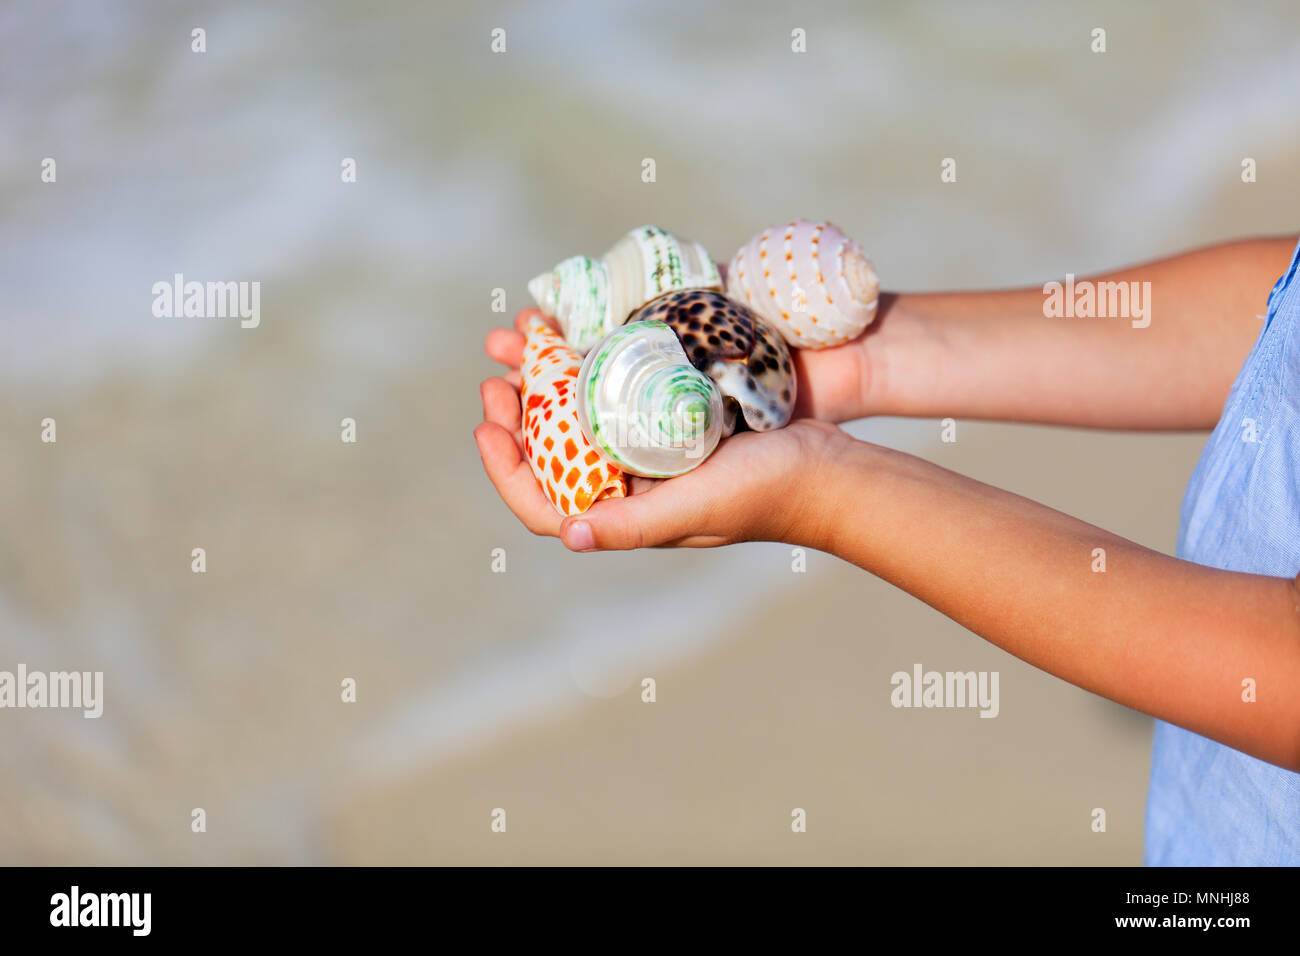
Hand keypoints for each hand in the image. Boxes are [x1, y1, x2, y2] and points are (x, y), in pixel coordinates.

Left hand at [475, 309, 848, 549]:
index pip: (544, 502)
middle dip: (517, 413)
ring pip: (577, 414)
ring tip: (521, 340)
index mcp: (625, 513)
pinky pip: (615, 387)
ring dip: (544, 380)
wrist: (830, 466)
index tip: (490, 422)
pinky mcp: (673, 415)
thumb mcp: (695, 509)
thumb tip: (566, 533)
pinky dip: (589, 361)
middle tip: (495, 373)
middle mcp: (629, 484)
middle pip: (551, 451)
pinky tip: (575, 332)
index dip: (506, 468)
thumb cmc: (766, 494)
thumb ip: (633, 524)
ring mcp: (649, 450)